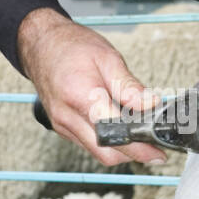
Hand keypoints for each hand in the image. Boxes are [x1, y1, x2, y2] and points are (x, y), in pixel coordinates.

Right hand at [17, 8, 166, 166]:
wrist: (40, 43)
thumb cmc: (71, 46)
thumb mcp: (107, 57)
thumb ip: (129, 86)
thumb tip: (151, 104)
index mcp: (81, 97)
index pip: (115, 133)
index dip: (140, 146)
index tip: (158, 151)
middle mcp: (68, 117)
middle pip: (107, 153)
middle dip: (134, 155)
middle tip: (156, 150)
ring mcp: (63, 125)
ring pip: (98, 153)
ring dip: (122, 150)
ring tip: (142, 138)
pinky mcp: (62, 127)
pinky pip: (89, 144)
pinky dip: (107, 143)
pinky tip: (120, 130)